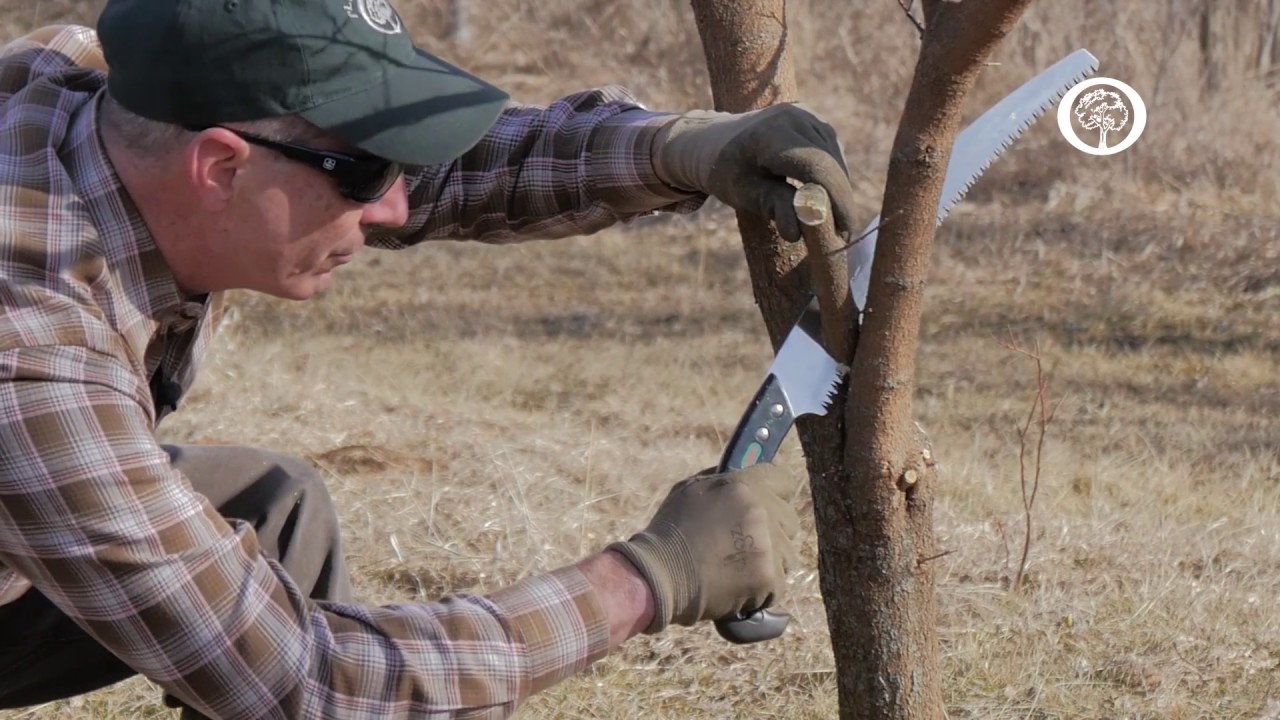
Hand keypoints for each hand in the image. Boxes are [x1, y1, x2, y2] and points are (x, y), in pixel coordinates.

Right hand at [607, 463, 799, 633]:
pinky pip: (778, 585)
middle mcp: (760, 511)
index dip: (775, 494)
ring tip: (735, 568)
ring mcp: (768, 546)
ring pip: (788, 555)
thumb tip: (742, 473)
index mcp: (743, 485)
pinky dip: (760, 591)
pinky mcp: (768, 578)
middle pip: (789, 521)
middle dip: (773, 532)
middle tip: (743, 545)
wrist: (658, 577)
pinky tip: (735, 587)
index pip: (783, 481)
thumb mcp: (691, 490)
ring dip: (769, 563)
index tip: (767, 505)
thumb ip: (723, 481)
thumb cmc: (670, 532)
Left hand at [652, 103, 857, 242]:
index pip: (816, 167)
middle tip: (843, 233)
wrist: (715, 140)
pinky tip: (826, 196)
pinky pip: (833, 151)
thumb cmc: (727, 172)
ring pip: (836, 158)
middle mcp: (793, 117)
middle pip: (830, 163)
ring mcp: (806, 114)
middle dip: (841, 200)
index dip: (836, 200)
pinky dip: (833, 175)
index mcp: (771, 134)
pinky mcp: (814, 119)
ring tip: (833, 219)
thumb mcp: (743, 193)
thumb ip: (774, 206)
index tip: (844, 231)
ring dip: (839, 189)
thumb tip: (798, 231)